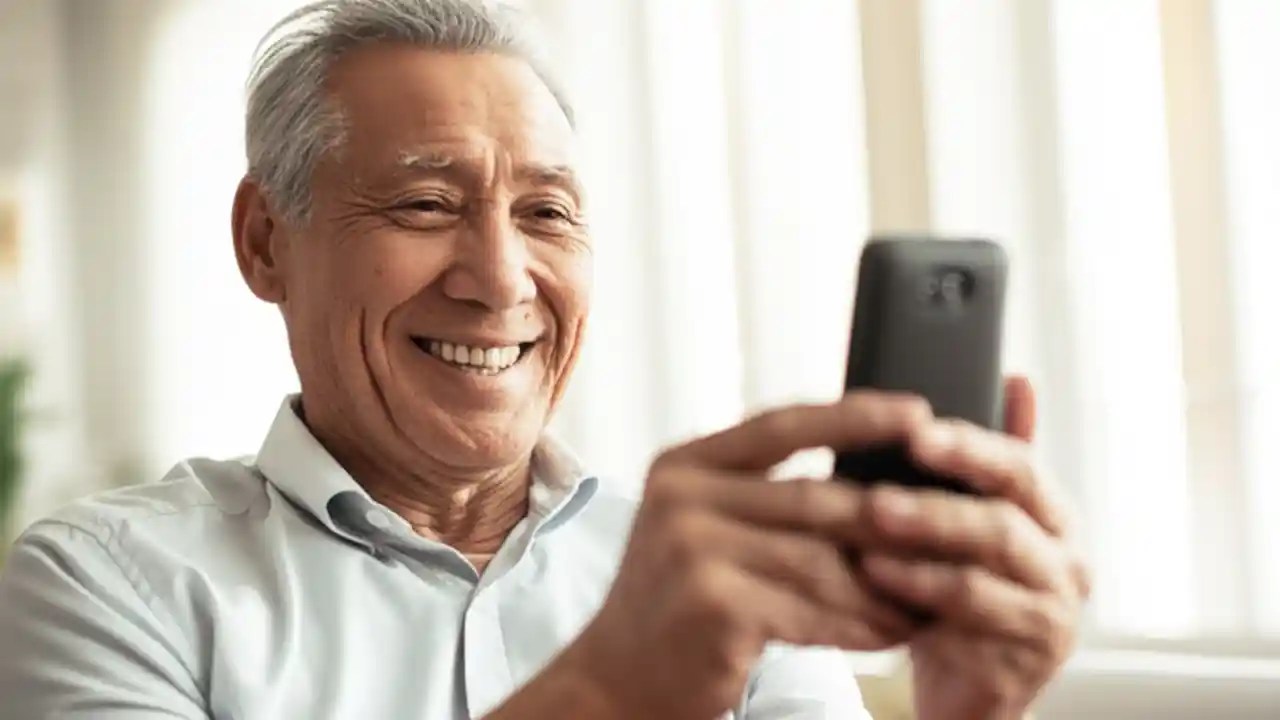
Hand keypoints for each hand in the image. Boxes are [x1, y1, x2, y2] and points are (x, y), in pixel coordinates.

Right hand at [563, 393, 935, 719]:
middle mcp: (682, 497)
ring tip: (926, 598)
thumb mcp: (700, 528)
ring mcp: (692, 549)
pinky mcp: (713, 603)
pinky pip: (812, 610)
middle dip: (887, 521)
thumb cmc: (675, 603)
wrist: (617, 679)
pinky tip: (888, 632)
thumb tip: (867, 485)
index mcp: (684, 465)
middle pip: (812, 498)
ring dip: (881, 585)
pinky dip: (858, 624)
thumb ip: (759, 497)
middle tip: (949, 530)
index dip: (854, 416)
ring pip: (820, 561)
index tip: (917, 412)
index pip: (782, 425)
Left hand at [858, 377, 1090, 719]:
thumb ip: (980, 462)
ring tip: (873, 512)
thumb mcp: (962, 525)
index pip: (1019, 461)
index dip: (970, 441)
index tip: (916, 426)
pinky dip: (921, 583)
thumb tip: (1016, 378)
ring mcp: (1057, 601)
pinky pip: (976, 604)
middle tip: (897, 456)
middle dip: (951, 475)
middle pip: (1012, 499)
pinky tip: (876, 569)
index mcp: (1050, 513)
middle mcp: (1066, 553)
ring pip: (997, 547)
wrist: (963, 686)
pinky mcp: (1037, 645)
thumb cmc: (955, 595)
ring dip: (929, 526)